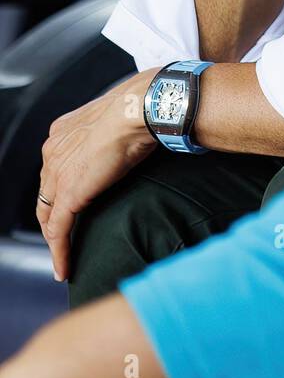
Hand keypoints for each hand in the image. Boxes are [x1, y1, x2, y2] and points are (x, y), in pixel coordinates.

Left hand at [37, 71, 156, 282]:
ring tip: (65, 259)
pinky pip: (58, 230)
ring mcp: (58, 173)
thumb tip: (130, 139)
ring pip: (49, 214)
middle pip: (47, 193)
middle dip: (53, 217)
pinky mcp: (69, 194)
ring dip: (56, 238)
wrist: (140, 110)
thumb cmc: (140, 109)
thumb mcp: (119, 120)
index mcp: (63, 132)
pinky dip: (60, 252)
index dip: (60, 192)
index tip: (71, 206)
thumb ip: (112, 133)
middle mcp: (53, 151)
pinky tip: (65, 268)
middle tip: (64, 238)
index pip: (55, 170)